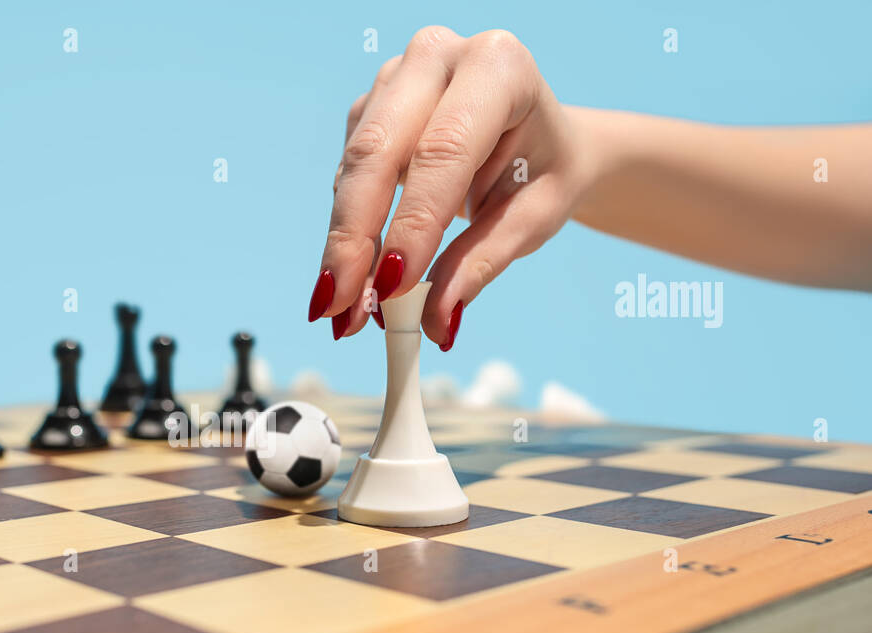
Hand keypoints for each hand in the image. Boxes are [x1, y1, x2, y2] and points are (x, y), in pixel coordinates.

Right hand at [308, 27, 592, 348]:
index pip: (444, 150)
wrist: (538, 139)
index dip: (412, 223)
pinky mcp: (368, 109)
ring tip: (345, 311)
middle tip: (342, 309)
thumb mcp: (532, 219)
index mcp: (498, 67)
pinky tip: (354, 278)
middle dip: (354, 239)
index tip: (391, 290)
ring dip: (343, 246)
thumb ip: (481, 264)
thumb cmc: (543, 171)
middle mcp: (438, 58)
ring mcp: (395, 78)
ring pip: (353, 169)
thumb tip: (436, 321)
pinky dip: (346, 233)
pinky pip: (347, 178)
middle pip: (379, 151)